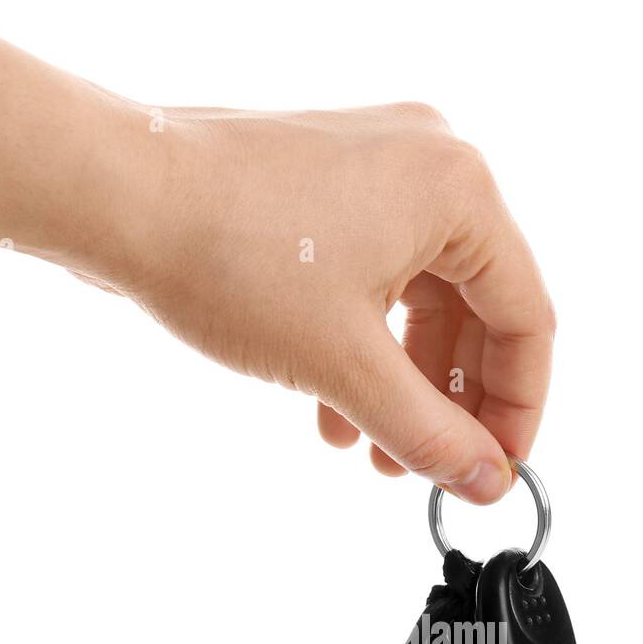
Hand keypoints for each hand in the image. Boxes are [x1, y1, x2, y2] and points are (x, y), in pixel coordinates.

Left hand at [98, 102, 553, 504]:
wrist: (116, 195)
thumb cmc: (231, 257)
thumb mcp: (344, 363)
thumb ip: (425, 430)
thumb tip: (485, 482)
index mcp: (458, 189)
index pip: (526, 317)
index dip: (516, 408)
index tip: (495, 472)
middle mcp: (426, 161)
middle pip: (472, 306)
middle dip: (444, 400)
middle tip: (424, 469)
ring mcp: (368, 164)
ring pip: (412, 296)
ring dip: (395, 381)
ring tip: (369, 450)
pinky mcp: (318, 181)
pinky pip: (365, 272)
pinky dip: (356, 341)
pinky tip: (328, 407)